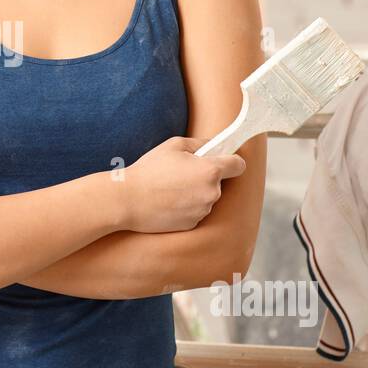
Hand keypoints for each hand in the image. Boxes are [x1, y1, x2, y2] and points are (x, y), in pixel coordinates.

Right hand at [121, 136, 245, 233]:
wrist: (128, 200)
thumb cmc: (149, 170)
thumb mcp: (174, 145)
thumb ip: (200, 143)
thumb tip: (214, 146)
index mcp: (210, 170)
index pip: (239, 165)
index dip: (233, 161)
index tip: (225, 160)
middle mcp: (212, 193)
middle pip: (220, 183)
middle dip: (206, 177)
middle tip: (182, 173)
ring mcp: (203, 211)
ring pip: (207, 198)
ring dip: (196, 193)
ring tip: (170, 188)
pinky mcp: (192, 224)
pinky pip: (196, 212)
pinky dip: (186, 207)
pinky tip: (168, 202)